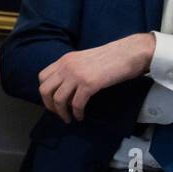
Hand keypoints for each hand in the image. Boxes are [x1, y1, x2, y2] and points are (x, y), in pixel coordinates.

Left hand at [38, 33, 154, 122]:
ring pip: (58, 99)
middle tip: (58, 113)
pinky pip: (76, 104)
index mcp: (65, 59)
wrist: (130, 53)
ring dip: (62, 113)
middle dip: (49, 105)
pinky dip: (77, 113)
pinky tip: (81, 116)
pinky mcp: (89, 84)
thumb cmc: (111, 57)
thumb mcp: (84, 60)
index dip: (45, 92)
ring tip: (69, 118)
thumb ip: (72, 70)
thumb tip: (65, 89)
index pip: (42, 77)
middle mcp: (67, 66)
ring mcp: (77, 75)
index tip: (52, 101)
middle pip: (45, 90)